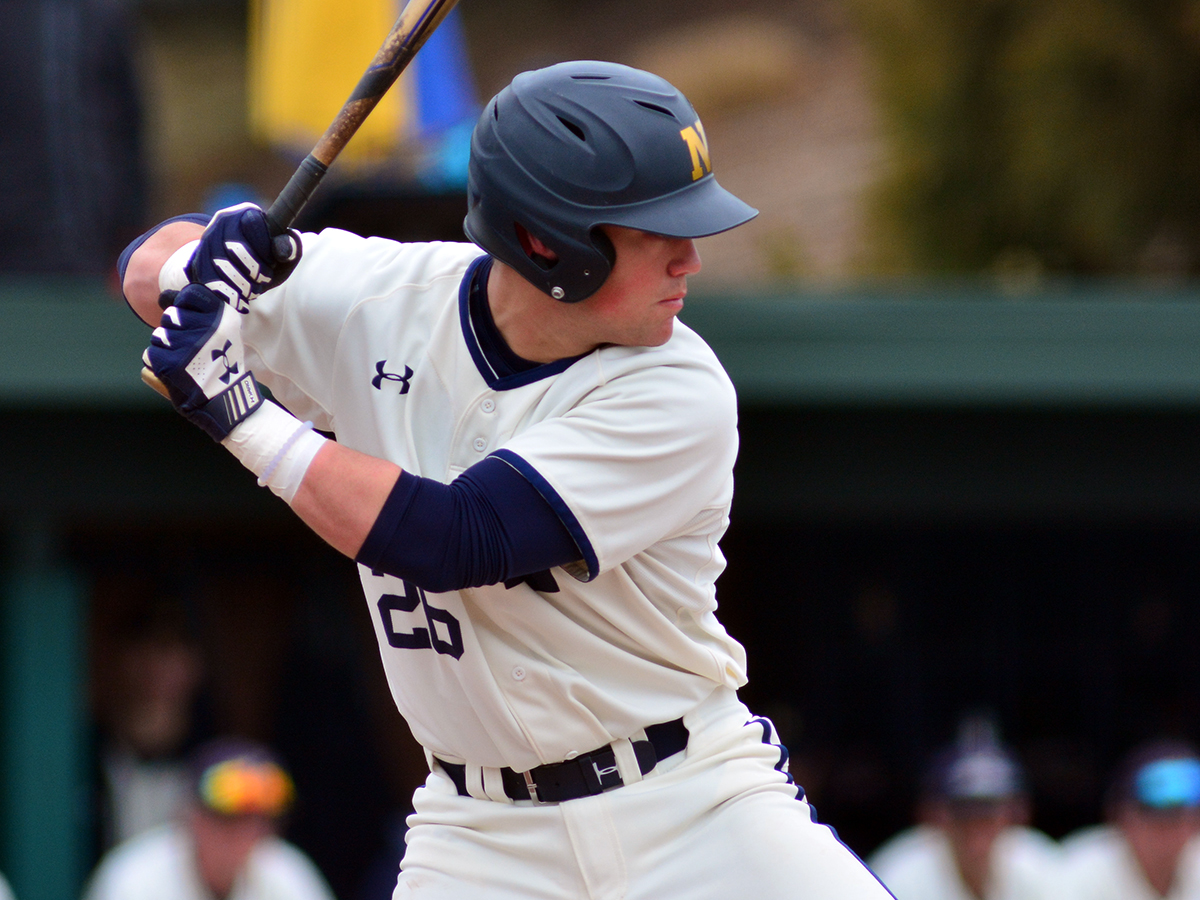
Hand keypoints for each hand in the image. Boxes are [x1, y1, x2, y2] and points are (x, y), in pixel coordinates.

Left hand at [143, 284, 263, 440]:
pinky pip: (149, 355)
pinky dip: (159, 366)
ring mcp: (186, 345)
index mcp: (221, 316)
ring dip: (166, 350)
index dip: (187, 311)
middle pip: (170, 318)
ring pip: (158, 337)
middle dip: (176, 333)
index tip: (196, 327)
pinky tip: (176, 375)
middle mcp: (205, 327)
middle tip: (193, 352)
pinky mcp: (169, 364)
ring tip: (185, 365)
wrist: (225, 401)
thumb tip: (163, 296)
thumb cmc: (222, 366)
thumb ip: (199, 311)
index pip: (187, 297)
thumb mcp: (225, 332)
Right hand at [187, 203, 301, 312]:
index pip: (254, 225)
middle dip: (254, 271)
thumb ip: (290, 247)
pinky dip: (229, 295)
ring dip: (243, 286)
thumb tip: (284, 250)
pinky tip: (241, 301)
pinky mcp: (198, 261)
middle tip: (263, 281)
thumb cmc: (264, 256)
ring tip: (254, 291)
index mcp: (246, 213)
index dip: (264, 250)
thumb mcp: (281, 250)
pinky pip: (211, 281)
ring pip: (222, 267)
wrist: (232, 264)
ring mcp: (207, 240)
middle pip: (236, 249)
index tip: (272, 264)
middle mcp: (223, 221)